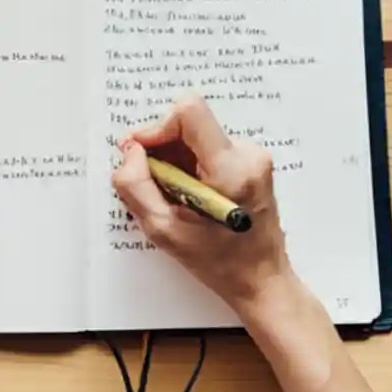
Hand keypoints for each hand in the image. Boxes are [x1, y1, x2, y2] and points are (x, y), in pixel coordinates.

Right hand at [112, 93, 292, 316]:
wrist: (261, 279)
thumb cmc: (218, 262)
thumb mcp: (163, 230)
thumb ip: (135, 186)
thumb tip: (130, 151)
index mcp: (230, 169)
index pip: (190, 112)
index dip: (156, 127)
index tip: (141, 152)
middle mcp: (248, 154)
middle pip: (191, 124)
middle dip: (163, 149)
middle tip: (153, 183)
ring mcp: (254, 156)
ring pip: (197, 136)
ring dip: (176, 160)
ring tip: (173, 196)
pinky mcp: (253, 162)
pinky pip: (209, 148)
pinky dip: (191, 165)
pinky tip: (189, 195)